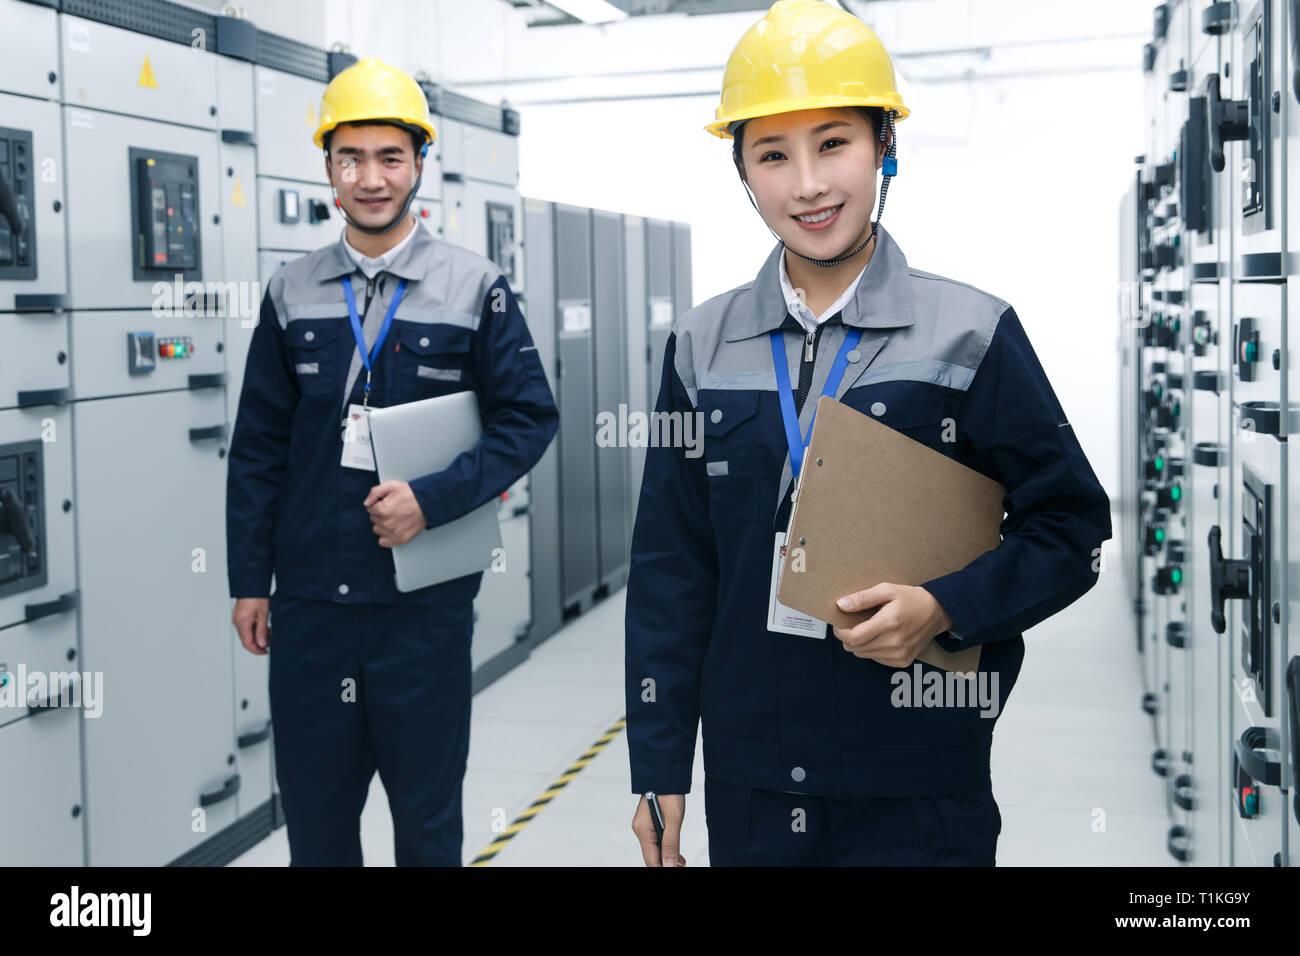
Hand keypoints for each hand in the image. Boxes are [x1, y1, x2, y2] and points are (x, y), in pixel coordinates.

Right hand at [232, 597, 269, 654]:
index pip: (247, 643)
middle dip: (258, 643)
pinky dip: (254, 630)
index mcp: (242, 623)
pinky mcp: (239, 616)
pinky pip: (246, 628)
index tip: (265, 652)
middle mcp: (237, 622)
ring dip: (257, 636)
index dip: (257, 650)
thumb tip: (262, 644)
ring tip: (269, 633)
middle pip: (246, 640)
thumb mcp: (263, 615)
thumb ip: (262, 631)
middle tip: (270, 643)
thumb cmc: (257, 597)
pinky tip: (263, 627)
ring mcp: (237, 619)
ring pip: (246, 634)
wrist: (251, 585)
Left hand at [364, 480, 425, 546]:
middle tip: (392, 509)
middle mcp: (387, 523)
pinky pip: (383, 541)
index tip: (386, 502)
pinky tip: (393, 528)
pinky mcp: (400, 539)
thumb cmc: (411, 495)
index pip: (369, 509)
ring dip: (382, 524)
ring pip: (377, 530)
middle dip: (380, 514)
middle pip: (373, 519)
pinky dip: (386, 536)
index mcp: (383, 510)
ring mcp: (393, 533)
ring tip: (394, 518)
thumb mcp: (392, 486)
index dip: (377, 504)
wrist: (428, 504)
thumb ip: (375, 492)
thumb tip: (366, 503)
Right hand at [631, 794, 685, 866]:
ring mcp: (643, 826)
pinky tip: (677, 854)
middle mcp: (640, 829)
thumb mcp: (674, 819)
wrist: (665, 774)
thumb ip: (671, 843)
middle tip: (681, 866)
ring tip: (682, 863)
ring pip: (654, 849)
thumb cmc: (669, 792)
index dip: (663, 868)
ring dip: (667, 857)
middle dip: (665, 864)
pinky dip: (666, 848)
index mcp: (643, 829)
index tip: (675, 869)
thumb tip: (670, 865)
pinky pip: (656, 840)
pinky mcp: (649, 823)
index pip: (651, 859)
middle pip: (651, 856)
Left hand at [832, 583, 953, 667]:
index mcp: (889, 622)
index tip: (839, 625)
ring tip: (868, 629)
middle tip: (852, 625)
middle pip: (856, 648)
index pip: (853, 637)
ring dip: (859, 644)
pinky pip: (876, 659)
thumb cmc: (912, 599)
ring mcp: (899, 654)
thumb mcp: (887, 590)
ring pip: (864, 655)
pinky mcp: (902, 661)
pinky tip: (880, 637)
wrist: (937, 612)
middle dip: (848, 638)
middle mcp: (895, 642)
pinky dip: (872, 650)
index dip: (840, 632)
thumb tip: (842, 605)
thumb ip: (862, 598)